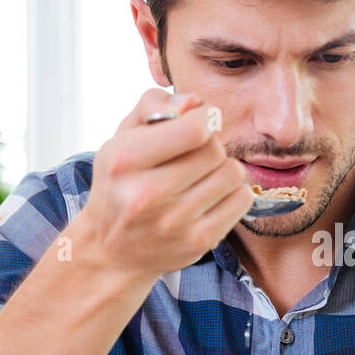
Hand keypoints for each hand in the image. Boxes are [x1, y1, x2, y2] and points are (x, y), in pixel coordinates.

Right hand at [78, 89, 252, 282]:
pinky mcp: (198, 242)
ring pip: (233, 173)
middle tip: (195, 153)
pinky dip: (232, 192)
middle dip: (210, 144)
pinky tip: (210, 197)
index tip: (199, 121)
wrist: (112, 251)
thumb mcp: (121, 138)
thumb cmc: (121, 184)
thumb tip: (195, 102)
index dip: (205, 117)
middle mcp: (147, 194)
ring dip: (222, 168)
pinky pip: (242, 199)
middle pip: (215, 149)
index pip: (194, 128)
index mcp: (124, 160)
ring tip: (201, 176)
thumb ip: (153, 107)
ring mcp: (175, 222)